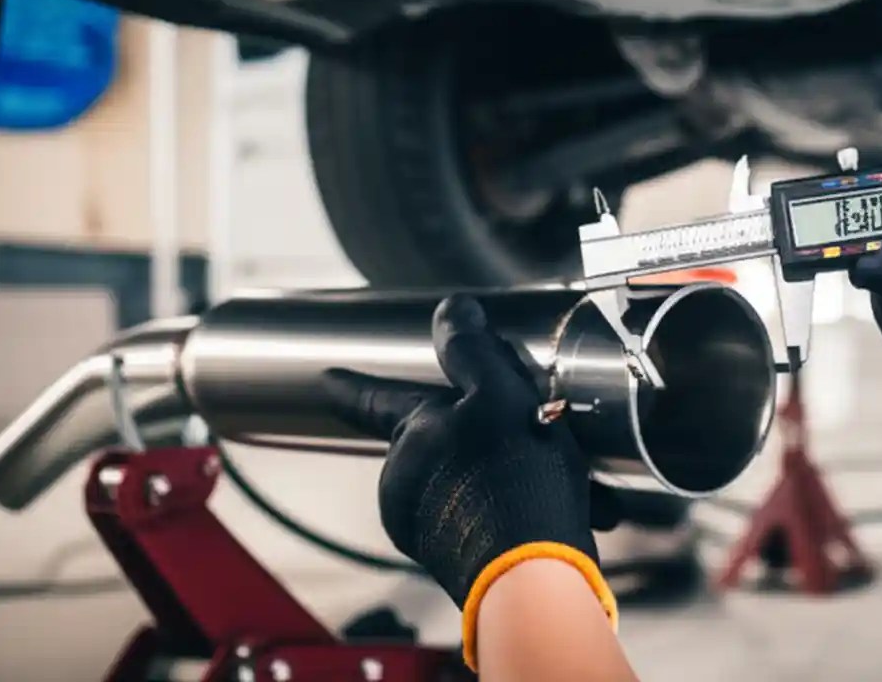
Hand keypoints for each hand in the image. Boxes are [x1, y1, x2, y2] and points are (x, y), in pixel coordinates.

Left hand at [323, 295, 618, 610]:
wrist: (533, 572)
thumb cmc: (516, 481)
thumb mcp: (501, 393)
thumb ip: (472, 349)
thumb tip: (452, 309)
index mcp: (414, 432)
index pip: (376, 398)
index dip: (353, 386)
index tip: (326, 379)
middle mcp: (408, 480)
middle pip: (441, 440)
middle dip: (480, 438)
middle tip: (528, 438)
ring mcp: (426, 523)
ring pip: (467, 481)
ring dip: (506, 477)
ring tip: (554, 481)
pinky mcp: (453, 557)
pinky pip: (481, 519)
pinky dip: (512, 511)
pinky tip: (553, 509)